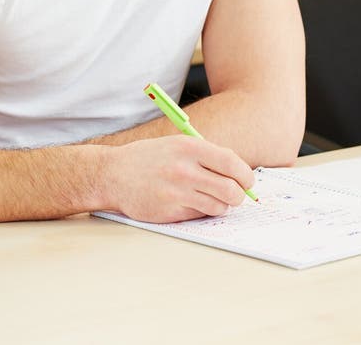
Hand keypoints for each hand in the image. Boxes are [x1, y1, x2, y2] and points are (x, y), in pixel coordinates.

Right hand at [101, 135, 253, 223]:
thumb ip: (206, 155)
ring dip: (220, 205)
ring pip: (219, 206)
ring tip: (208, 197)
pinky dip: (201, 212)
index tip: (247, 181)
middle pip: (232, 190)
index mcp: (189, 148)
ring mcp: (178, 192)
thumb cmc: (149, 158)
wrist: (114, 174)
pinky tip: (188, 202)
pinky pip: (200, 216)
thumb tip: (239, 172)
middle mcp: (185, 169)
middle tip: (234, 195)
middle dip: (238, 195)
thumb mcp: (177, 145)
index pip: (232, 164)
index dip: (245, 176)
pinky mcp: (170, 212)